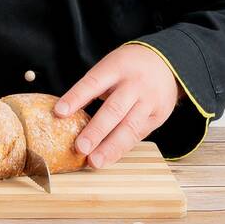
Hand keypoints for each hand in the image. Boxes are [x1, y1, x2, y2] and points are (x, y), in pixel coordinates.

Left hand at [54, 43, 179, 168]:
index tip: (59, 112)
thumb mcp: (111, 66)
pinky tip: (109, 158)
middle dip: (96, 131)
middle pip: (114, 109)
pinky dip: (122, 148)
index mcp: (117, 67)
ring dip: (111, 148)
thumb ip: (94, 86)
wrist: (166, 62)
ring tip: (95, 161)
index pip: (93, 82)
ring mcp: (149, 101)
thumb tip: (65, 112)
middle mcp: (135, 84)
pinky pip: (138, 134)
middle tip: (80, 148)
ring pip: (130, 127)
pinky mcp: (159, 115)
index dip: (76, 97)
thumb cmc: (129, 67)